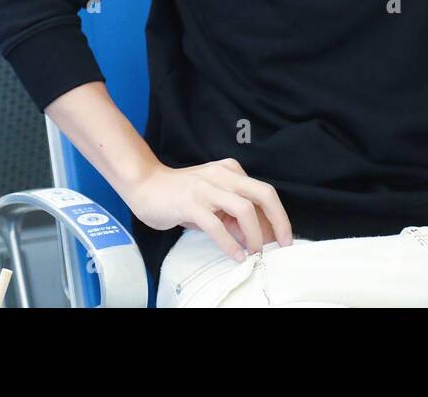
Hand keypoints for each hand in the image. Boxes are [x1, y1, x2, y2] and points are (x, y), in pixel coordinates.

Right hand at [122, 157, 293, 261]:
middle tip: (282, 245)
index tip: (282, 238)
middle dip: (278, 221)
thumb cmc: (180, 195)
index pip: (264, 192)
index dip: (278, 217)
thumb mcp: (212, 201)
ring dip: (255, 235)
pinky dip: (230, 244)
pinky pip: (217, 225)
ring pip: (244, 209)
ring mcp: (206, 188)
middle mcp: (222, 175)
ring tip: (255, 253)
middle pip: (263, 194)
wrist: (145, 185)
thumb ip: (232, 215)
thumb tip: (255, 238)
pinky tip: (236, 256)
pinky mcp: (190, 203)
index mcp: (230, 171)